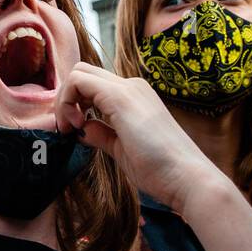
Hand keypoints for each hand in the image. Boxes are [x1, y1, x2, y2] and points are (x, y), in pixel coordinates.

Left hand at [53, 62, 228, 215]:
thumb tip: (80, 130)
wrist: (187, 178)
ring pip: (80, 72)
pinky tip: (74, 126)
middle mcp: (132, 86)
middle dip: (65, 97)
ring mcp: (128, 89)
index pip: (93, 84)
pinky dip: (67, 101)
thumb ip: (101, 134)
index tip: (72, 130)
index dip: (74, 102)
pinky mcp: (120, 97)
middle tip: (66, 127)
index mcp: (135, 96)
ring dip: (64, 99)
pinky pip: (80, 81)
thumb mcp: (122, 148)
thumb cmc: (161, 169)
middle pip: (83, 72)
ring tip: (69, 128)